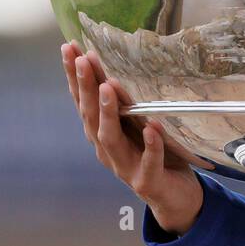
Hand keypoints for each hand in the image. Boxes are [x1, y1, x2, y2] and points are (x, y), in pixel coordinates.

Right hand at [59, 40, 202, 234]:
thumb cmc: (156, 156)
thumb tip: (115, 69)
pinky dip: (151, 144)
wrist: (176, 197)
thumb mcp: (138, 126)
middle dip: (84, 87)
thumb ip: (127, 105)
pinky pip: (149, 161)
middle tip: (82, 60)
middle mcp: (107, 150)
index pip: (84, 101)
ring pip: (110, 138)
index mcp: (102, 134)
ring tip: (109, 87)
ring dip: (108, 112)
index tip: (69, 47)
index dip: (74, 76)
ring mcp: (125, 167)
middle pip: (90, 116)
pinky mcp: (147, 181)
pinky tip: (153, 127)